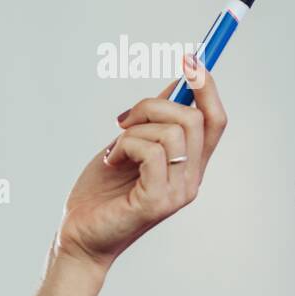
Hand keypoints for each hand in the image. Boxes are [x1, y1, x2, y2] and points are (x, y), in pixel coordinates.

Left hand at [55, 53, 227, 270]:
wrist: (78, 237)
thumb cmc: (100, 194)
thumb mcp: (128, 147)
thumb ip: (153, 122)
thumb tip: (178, 83)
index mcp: (189, 165)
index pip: (216, 119)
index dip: (208, 87)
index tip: (191, 58)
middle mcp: (191, 179)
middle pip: (196, 119)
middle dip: (153, 105)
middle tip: (122, 120)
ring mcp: (177, 192)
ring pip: (173, 132)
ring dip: (133, 130)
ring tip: (113, 149)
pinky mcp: (156, 201)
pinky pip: (152, 152)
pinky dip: (125, 146)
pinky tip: (110, 161)